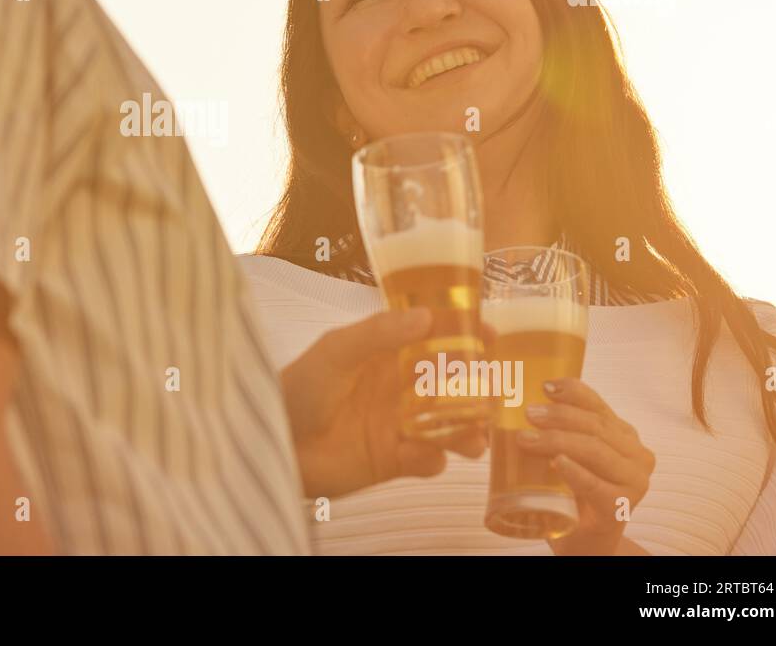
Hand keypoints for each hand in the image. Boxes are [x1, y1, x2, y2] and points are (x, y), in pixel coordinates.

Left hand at [280, 308, 487, 497]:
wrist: (277, 444)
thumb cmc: (299, 388)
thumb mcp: (336, 350)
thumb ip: (378, 333)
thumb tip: (426, 316)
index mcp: (386, 353)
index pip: (433, 337)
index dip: (464, 334)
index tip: (490, 333)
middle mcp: (398, 386)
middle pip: (453, 383)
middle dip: (480, 385)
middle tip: (498, 388)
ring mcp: (399, 423)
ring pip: (451, 425)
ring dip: (469, 429)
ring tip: (476, 435)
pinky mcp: (394, 460)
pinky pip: (429, 460)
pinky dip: (434, 459)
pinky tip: (423, 456)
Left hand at [517, 377, 655, 555]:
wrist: (583, 539)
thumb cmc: (570, 491)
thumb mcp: (563, 453)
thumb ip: (548, 430)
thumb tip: (500, 404)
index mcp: (623, 434)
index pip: (598, 405)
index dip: (573, 391)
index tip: (544, 386)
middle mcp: (636, 454)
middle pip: (596, 426)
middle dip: (559, 416)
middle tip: (528, 414)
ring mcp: (634, 482)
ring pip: (596, 450)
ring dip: (558, 440)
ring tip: (527, 438)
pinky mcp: (622, 507)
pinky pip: (596, 485)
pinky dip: (576, 472)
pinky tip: (557, 463)